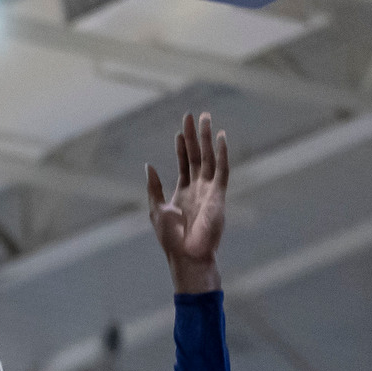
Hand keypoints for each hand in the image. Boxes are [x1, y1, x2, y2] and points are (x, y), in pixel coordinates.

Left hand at [147, 111, 226, 293]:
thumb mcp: (157, 209)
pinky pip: (222, 170)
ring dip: (206, 138)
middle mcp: (198, 188)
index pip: (184, 164)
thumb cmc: (171, 239)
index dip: (182, 147)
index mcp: (183, 192)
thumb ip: (155, 186)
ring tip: (205, 118)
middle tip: (193, 115)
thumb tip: (149, 165)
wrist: (186, 255)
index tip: (180, 131)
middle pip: (197, 156)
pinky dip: (222, 153)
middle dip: (194, 136)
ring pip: (209, 158)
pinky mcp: (219, 195)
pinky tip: (220, 138)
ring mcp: (209, 191)